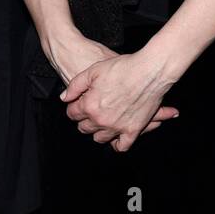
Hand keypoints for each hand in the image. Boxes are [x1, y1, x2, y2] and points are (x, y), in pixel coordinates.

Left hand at [43, 33, 170, 138]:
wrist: (150, 70)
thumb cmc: (123, 67)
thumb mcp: (93, 70)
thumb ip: (75, 85)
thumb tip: (64, 98)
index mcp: (89, 105)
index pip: (72, 114)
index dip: (74, 107)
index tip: (79, 103)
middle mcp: (101, 120)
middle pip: (84, 128)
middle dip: (85, 119)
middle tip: (91, 110)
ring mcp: (117, 127)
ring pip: (100, 138)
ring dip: (98, 131)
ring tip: (102, 121)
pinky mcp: (133, 130)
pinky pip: (122, 146)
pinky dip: (117, 143)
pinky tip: (116, 136)